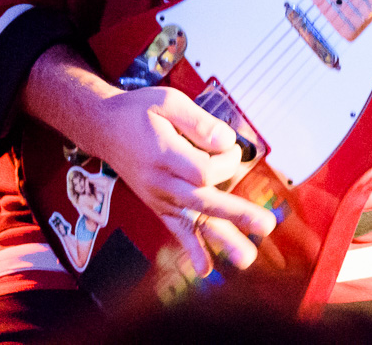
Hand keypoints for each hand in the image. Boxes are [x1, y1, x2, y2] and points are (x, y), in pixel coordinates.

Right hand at [91, 86, 278, 276]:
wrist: (104, 129)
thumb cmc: (138, 112)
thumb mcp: (168, 101)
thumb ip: (199, 122)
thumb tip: (227, 142)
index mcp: (164, 155)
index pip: (204, 170)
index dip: (225, 160)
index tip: (228, 145)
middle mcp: (161, 182)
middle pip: (205, 201)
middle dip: (238, 213)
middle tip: (266, 224)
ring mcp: (160, 197)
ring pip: (195, 221)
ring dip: (222, 240)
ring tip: (246, 258)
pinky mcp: (159, 205)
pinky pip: (177, 230)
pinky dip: (192, 250)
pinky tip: (205, 270)